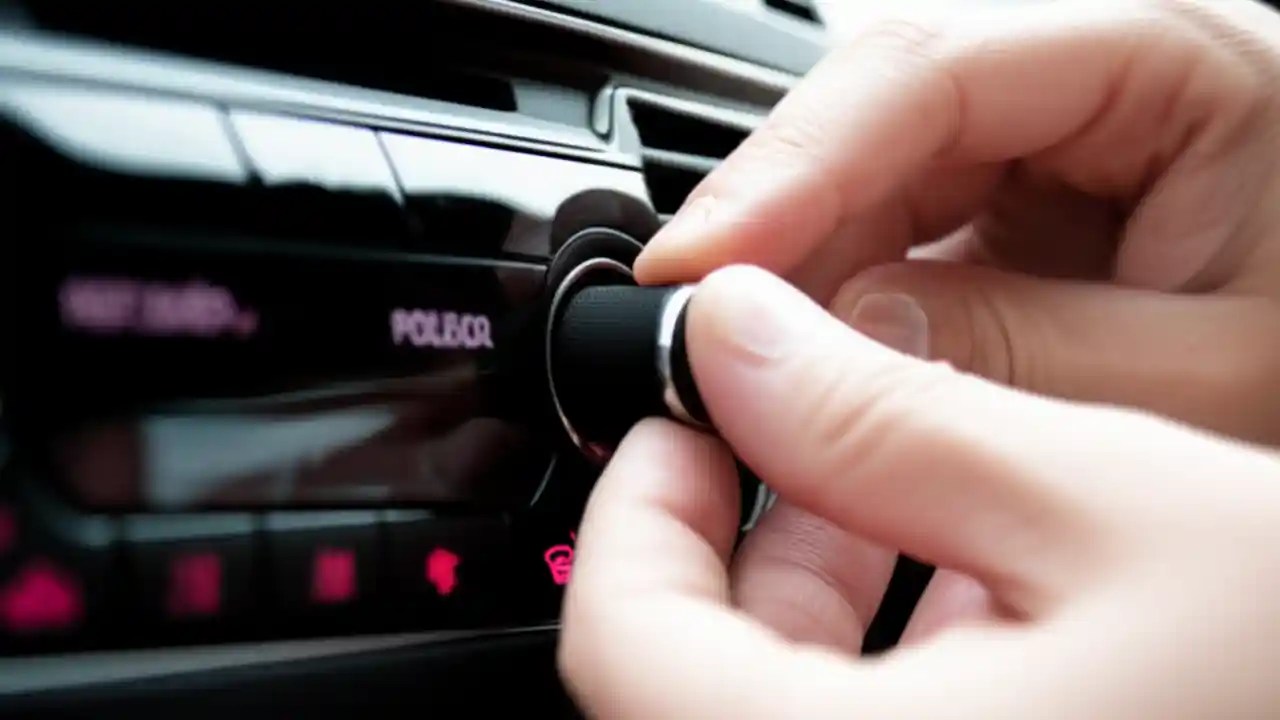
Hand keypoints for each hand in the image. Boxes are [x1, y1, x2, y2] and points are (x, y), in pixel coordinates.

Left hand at [558, 267, 1279, 718]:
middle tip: (801, 431)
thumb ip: (893, 417)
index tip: (689, 415)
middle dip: (741, 537)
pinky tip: (981, 595)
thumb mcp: (1123, 510)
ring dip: (818, 599)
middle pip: (694, 680)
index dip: (635, 509)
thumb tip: (740, 335)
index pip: (623, 645)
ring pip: (778, 715)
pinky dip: (893, 672)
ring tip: (901, 493)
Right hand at [636, 0, 1279, 445]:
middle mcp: (1091, 78)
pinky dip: (827, 292)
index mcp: (1174, 59)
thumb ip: (1015, 356)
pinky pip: (884, 229)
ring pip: (863, 173)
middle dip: (773, 219)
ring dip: (789, 263)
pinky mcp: (1004, 208)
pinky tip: (797, 347)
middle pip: (875, 111)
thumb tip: (830, 340)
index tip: (701, 261)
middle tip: (690, 320)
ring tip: (734, 352)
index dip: (793, 164)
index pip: (935, 69)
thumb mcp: (1204, 380)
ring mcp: (1040, 143)